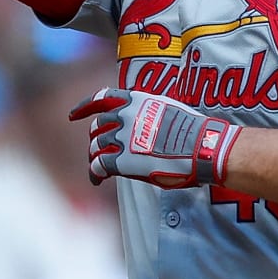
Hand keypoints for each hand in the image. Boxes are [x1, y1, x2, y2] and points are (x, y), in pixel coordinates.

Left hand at [69, 88, 240, 187]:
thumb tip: (141, 125)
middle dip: (95, 139)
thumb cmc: (194, 132)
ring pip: (95, 146)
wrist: (204, 148)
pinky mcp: (122, 160)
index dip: (84, 107)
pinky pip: (98, 166)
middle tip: (98, 151)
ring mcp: (122, 137)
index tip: (74, 115)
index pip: (102, 97)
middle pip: (97, 127)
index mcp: (136, 100)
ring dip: (95, 157)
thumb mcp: (168, 109)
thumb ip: (147, 113)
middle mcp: (125, 115)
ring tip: (99, 168)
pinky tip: (97, 181)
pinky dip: (94, 174)